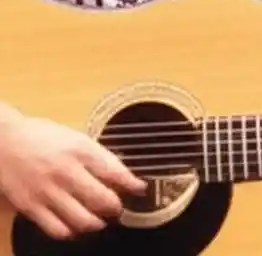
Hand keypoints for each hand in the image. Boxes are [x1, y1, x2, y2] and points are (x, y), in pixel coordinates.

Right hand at [0, 110, 146, 240]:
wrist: (4, 140)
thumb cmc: (41, 136)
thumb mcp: (75, 138)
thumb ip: (97, 156)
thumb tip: (121, 175)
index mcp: (80, 151)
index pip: (116, 172)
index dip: (132, 185)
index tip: (140, 189)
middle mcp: (66, 172)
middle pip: (103, 200)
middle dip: (116, 208)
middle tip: (117, 208)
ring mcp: (48, 191)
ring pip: (83, 219)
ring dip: (96, 223)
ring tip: (99, 220)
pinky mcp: (30, 206)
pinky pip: (57, 228)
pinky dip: (71, 232)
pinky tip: (75, 227)